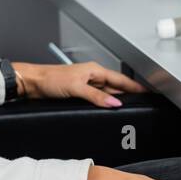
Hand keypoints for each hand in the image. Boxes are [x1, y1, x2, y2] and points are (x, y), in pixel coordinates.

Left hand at [11, 60, 146, 107]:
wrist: (33, 82)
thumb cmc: (50, 79)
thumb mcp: (76, 88)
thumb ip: (96, 96)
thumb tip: (114, 103)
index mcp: (95, 70)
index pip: (120, 79)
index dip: (135, 86)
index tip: (147, 92)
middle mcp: (92, 76)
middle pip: (116, 86)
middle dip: (129, 94)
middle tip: (142, 102)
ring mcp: (86, 84)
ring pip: (107, 93)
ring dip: (116, 100)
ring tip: (129, 108)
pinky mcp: (79, 92)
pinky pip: (98, 98)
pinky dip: (104, 103)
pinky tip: (107, 109)